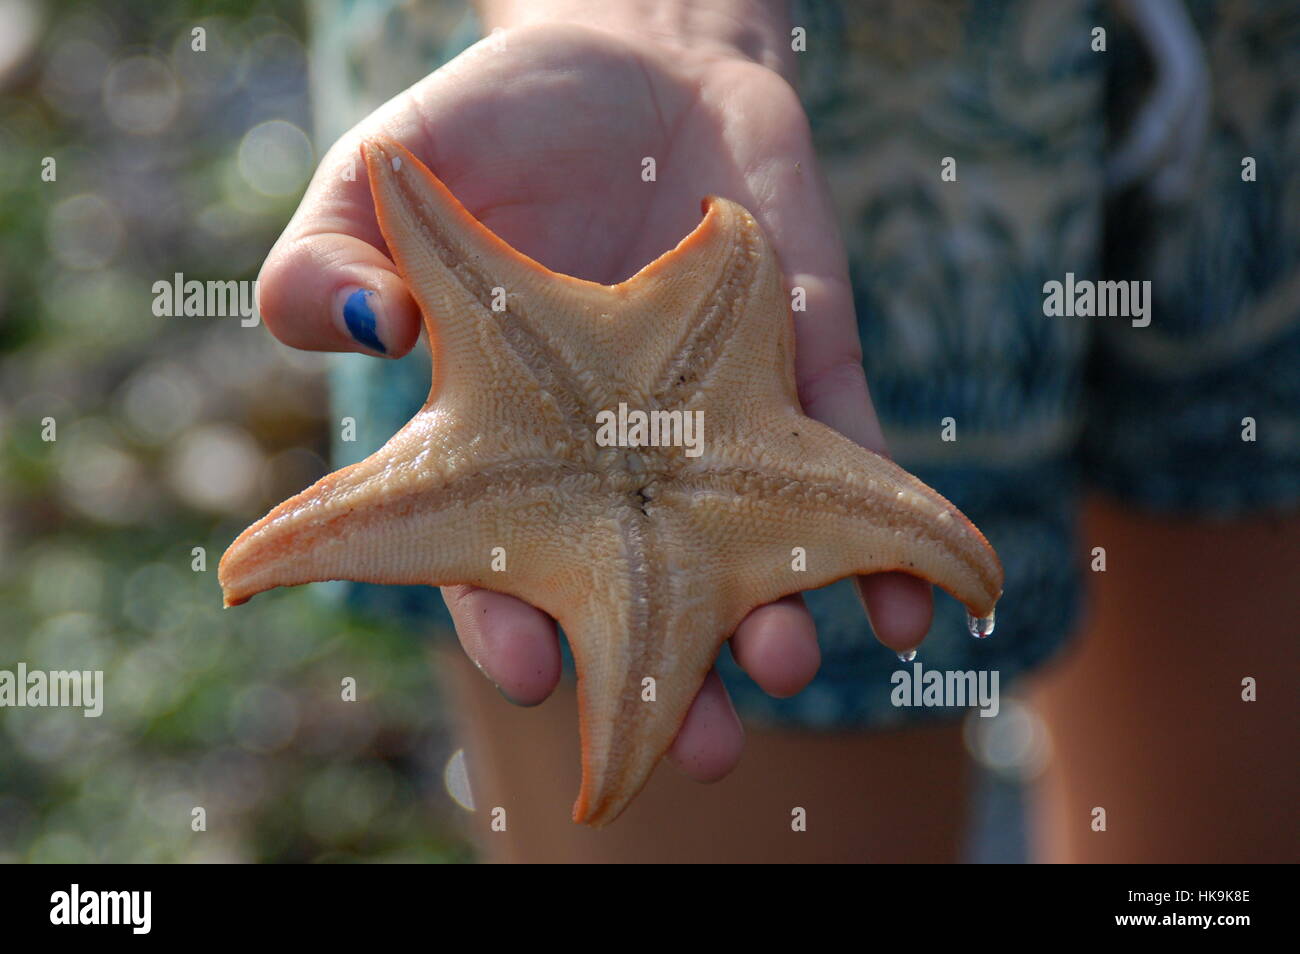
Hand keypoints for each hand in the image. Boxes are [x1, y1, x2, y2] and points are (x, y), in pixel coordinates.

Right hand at [256, 19, 932, 782]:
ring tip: (778, 664)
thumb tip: (353, 327)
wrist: (640, 59)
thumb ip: (333, 249)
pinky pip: (851, 462)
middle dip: (669, 674)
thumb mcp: (387, 171)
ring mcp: (722, 419)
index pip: (505, 552)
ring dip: (773, 621)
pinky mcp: (808, 367)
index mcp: (513, 433)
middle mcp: (623, 452)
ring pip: (752, 548)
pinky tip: (898, 613)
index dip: (508, 616)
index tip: (525, 667)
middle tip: (692, 745)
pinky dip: (881, 538)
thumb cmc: (499, 122)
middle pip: (645, 587)